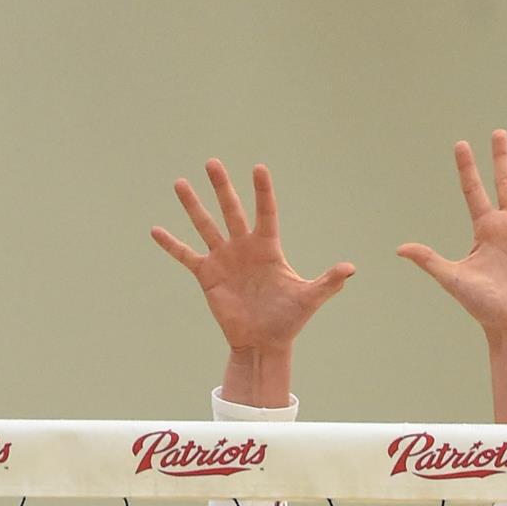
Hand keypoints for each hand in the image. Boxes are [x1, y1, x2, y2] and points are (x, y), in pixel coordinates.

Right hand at [152, 160, 353, 355]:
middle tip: (212, 162)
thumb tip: (350, 269)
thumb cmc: (289, 321)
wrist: (264, 343)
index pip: (266, 212)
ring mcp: (224, 259)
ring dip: (193, 205)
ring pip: (206, 226)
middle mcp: (244, 247)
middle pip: (232, 210)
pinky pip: (186, 256)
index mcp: (268, 248)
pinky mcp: (208, 276)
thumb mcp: (308, 299)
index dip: (262, 191)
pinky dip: (171, 244)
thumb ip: (327, 282)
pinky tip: (156, 230)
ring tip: (180, 183)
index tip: (258, 168)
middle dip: (222, 187)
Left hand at [398, 132, 506, 337]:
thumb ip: (430, 260)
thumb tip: (399, 249)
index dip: (466, 168)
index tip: (460, 144)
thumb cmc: (482, 304)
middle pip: (505, 182)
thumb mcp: (453, 278)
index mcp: (485, 228)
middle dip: (501, 158)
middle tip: (499, 132)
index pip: (472, 190)